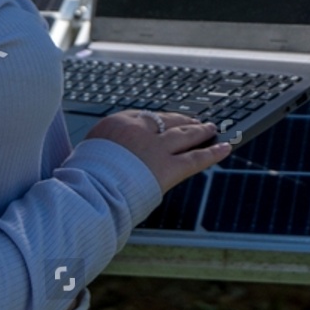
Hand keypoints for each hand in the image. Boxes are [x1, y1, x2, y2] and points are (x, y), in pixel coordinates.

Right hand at [84, 111, 231, 192]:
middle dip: (182, 121)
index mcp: (117, 123)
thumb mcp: (87, 153)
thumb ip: (105, 148)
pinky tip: (225, 146)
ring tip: (210, 128)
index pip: (144, 116)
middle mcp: (140, 131)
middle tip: (193, 121)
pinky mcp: (168, 169)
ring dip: (199, 131)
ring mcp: (157, 149)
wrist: (89, 193)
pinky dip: (213, 152)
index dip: (159, 120)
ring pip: (184, 135)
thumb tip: (112, 153)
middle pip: (167, 121)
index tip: (166, 121)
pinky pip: (196, 158)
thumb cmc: (83, 179)